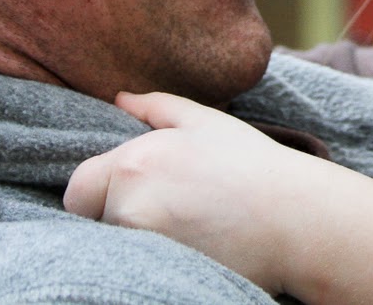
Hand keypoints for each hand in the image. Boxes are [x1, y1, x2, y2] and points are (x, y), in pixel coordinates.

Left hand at [64, 91, 305, 293]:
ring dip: (139, 236)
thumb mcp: (206, 121)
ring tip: (184, 224)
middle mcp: (128, 208)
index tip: (129, 190)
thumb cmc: (252, 164)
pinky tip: (189, 244)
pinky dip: (154, 256)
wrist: (295, 219)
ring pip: (118, 244)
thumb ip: (155, 106)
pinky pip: (137, 265)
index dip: (98, 190)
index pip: (78, 190)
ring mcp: (143, 247)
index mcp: (133, 164)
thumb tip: (119, 99)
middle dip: (119, 213)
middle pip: (96, 220)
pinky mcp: (159, 274)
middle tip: (167, 206)